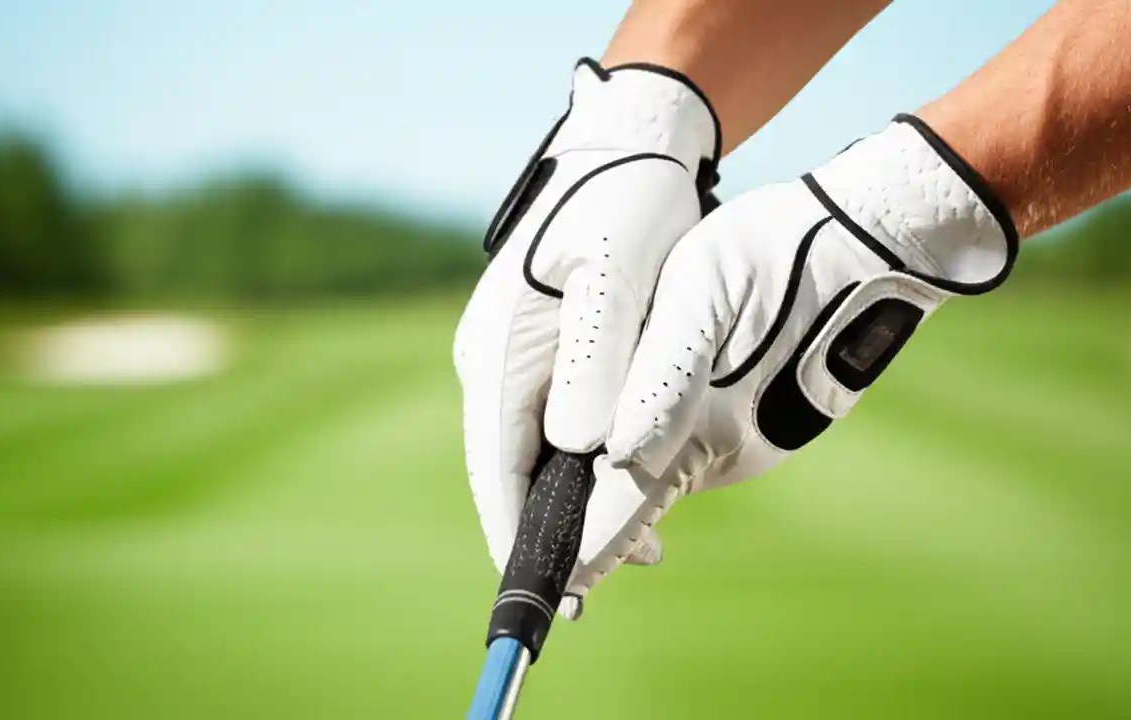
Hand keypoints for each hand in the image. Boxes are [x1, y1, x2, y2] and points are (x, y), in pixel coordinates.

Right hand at [453, 59, 719, 605]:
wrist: (628, 145)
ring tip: (636, 549)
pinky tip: (630, 483)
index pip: (494, 467)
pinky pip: (553, 424)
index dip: (517, 535)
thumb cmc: (627, 205)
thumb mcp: (617, 279)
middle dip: (549, 532)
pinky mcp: (543, 349)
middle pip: (509, 471)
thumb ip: (596, 362)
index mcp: (500, 352)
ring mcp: (515, 356)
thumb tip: (580, 448)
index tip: (544, 592)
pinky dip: (586, 464)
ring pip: (534, 451)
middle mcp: (494, 361)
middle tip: (601, 587)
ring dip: (574, 503)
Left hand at [569, 115, 1017, 597]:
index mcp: (706, 430)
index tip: (545, 591)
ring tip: (564, 471)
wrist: (870, 244)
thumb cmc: (779, 256)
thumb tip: (615, 454)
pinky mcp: (760, 423)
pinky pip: (690, 445)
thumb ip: (661, 380)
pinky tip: (633, 414)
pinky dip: (653, 444)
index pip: (625, 511)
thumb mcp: (704, 297)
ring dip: (616, 474)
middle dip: (587, 519)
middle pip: (636, 500)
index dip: (577, 551)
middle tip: (542, 549)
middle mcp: (728, 453)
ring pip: (660, 471)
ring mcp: (750, 442)